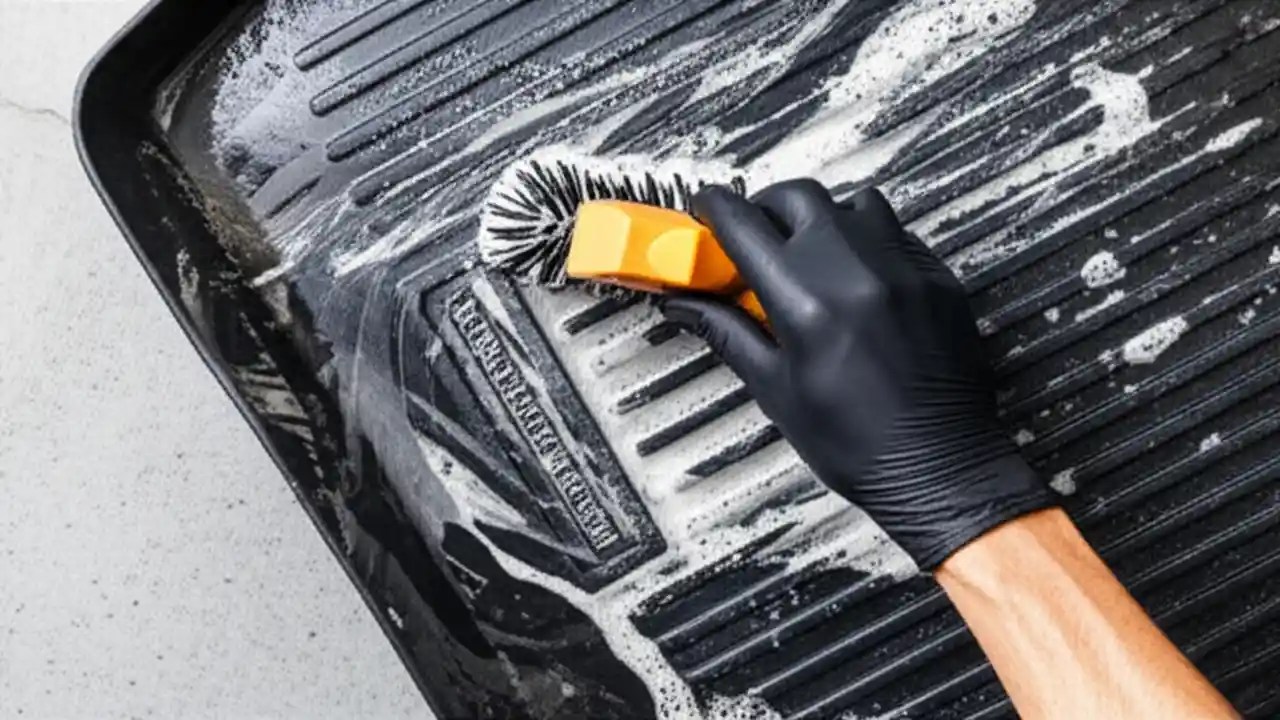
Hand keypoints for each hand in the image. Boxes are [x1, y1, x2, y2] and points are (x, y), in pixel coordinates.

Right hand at [661, 180, 1055, 568]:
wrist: (938, 466)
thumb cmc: (858, 442)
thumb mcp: (775, 389)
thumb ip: (727, 332)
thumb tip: (684, 305)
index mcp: (803, 299)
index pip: (742, 222)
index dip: (713, 208)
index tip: (705, 210)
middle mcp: (854, 269)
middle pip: (795, 195)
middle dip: (764, 207)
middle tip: (753, 237)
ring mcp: (900, 266)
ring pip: (851, 202)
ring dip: (820, 218)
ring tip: (810, 256)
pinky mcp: (935, 276)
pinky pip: (894, 232)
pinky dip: (866, 241)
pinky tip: (856, 280)